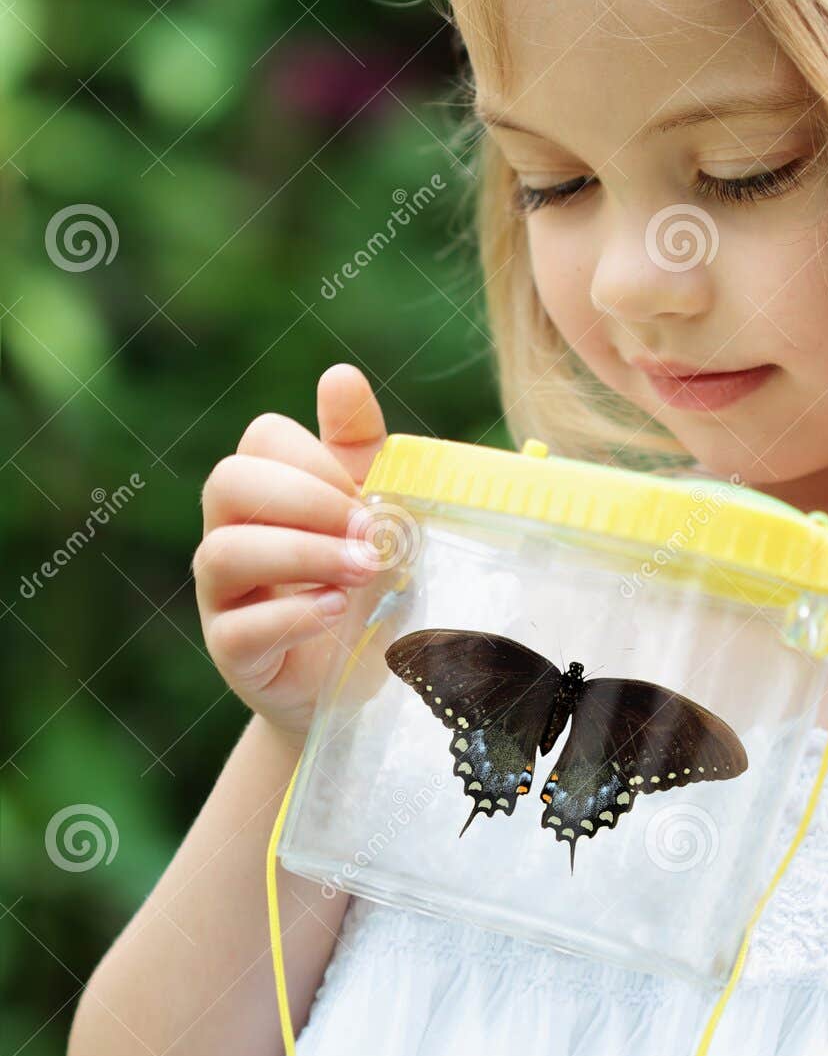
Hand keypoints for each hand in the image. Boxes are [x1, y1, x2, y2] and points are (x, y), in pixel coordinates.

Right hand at [193, 364, 388, 745]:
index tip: (365, 492)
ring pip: (225, 551)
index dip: (313, 456)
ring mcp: (224, 596)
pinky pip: (238, 626)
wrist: (362, 681)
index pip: (263, 439)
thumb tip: (338, 374)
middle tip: (366, 530)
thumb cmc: (368, 585)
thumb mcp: (376, 513)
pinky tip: (335, 610)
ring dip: (302, 554)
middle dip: (303, 498)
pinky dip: (291, 613)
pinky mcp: (233, 653)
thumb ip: (361, 449)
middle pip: (229, 482)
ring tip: (363, 569)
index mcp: (269, 491)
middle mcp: (233, 533)